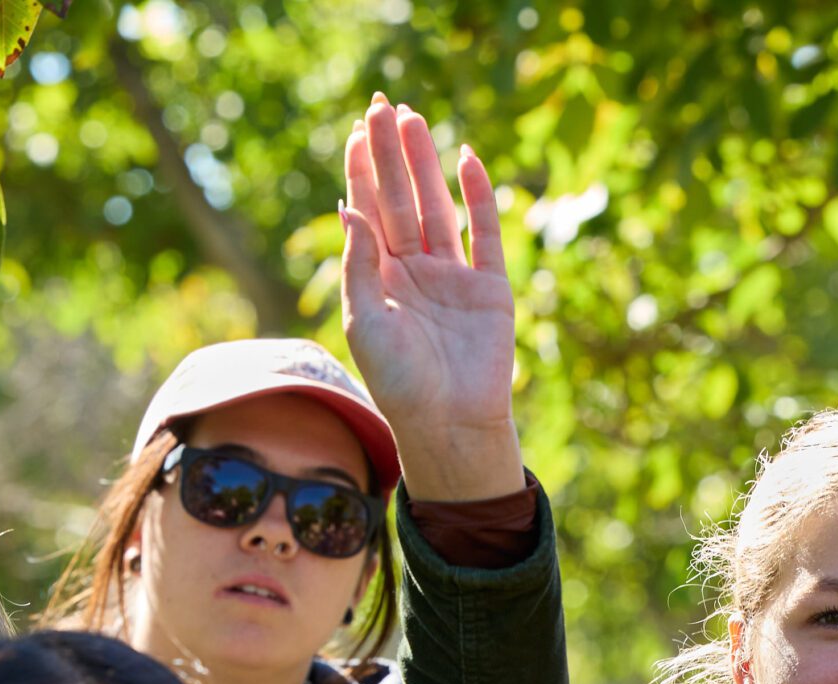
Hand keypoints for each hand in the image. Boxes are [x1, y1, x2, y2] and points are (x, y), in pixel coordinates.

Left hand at [340, 94, 525, 498]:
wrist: (449, 423)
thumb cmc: (398, 382)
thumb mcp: (365, 321)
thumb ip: (359, 263)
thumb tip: (348, 206)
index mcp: (379, 278)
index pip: (369, 211)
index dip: (363, 169)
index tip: (357, 129)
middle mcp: (415, 270)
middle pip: (402, 198)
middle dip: (392, 153)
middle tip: (385, 105)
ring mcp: (454, 277)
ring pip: (439, 207)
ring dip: (427, 164)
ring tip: (415, 119)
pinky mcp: (490, 288)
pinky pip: (486, 234)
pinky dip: (481, 198)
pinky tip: (469, 160)